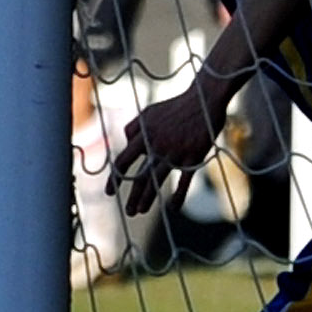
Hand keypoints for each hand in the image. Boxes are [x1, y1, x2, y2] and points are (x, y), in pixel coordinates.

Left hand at [113, 83, 226, 216]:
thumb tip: (126, 143)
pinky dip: (179, 195)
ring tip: (139, 211)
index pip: (123, 161)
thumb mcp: (148, 112)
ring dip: (148, 199)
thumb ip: (133, 128)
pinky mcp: (194, 156)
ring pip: (157, 181)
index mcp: (143, 136)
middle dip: (133, 196)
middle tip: (128, 212)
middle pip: (140, 176)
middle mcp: (156, 146)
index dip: (115, 178)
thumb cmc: (174, 107)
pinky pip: (185, 181)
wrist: (203, 99)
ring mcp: (175, 152)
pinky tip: (173, 208)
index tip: (109, 192)